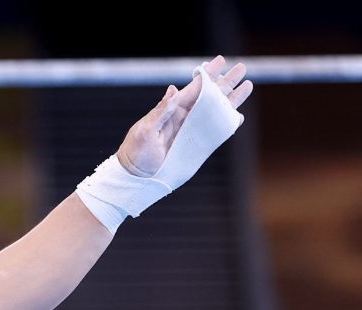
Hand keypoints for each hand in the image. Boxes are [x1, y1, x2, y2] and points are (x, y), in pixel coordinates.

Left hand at [116, 55, 253, 177]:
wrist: (136, 176)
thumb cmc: (135, 151)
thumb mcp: (145, 130)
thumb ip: (161, 112)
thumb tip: (173, 90)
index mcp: (172, 109)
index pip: (194, 88)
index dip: (208, 75)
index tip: (220, 60)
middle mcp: (184, 117)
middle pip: (209, 96)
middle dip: (226, 82)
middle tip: (242, 67)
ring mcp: (190, 130)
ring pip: (216, 111)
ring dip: (231, 99)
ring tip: (247, 85)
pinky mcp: (195, 144)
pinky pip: (215, 131)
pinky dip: (227, 123)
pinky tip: (238, 116)